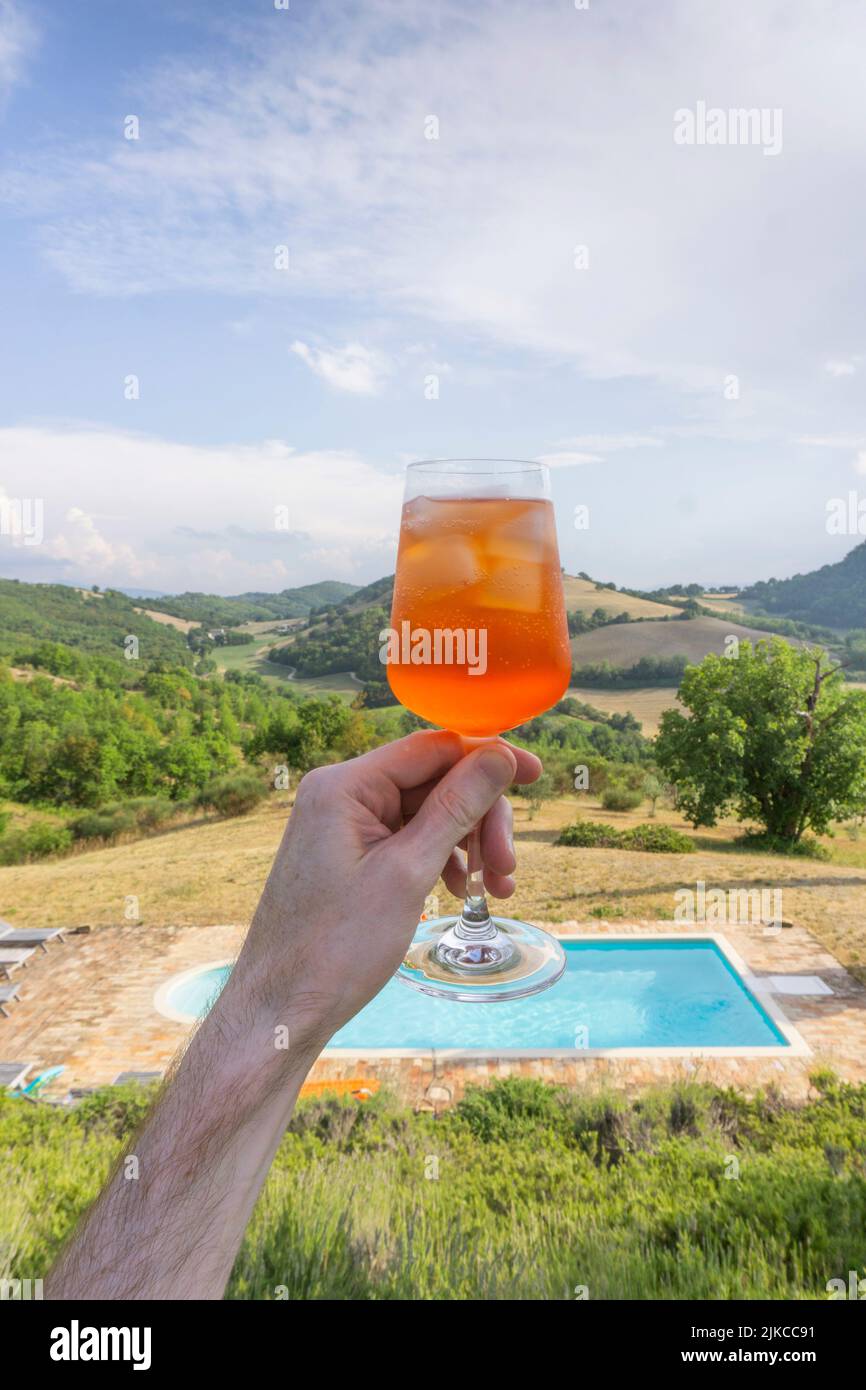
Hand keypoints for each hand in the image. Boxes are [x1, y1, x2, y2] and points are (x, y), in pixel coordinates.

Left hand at [227, 730, 541, 1057]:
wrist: (284, 1008)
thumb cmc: (335, 946)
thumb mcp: (408, 872)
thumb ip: (456, 807)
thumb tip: (500, 756)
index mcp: (343, 786)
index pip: (431, 748)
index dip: (487, 758)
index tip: (536, 773)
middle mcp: (340, 795)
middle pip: (434, 782)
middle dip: (479, 819)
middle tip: (507, 866)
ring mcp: (344, 826)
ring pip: (427, 814)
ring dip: (468, 844)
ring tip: (495, 889)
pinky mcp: (351, 855)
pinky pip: (409, 840)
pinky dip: (443, 860)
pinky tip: (464, 891)